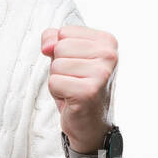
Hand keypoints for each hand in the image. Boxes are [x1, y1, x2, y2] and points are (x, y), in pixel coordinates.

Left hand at [39, 23, 116, 152]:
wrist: (91, 124)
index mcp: (107, 42)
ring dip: (58, 80)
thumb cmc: (79, 87)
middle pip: (60, 47)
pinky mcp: (89, 91)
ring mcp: (101, 73)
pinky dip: (57, 93)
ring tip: (73, 90)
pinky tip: (72, 99)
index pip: (64, 32)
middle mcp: (109, 55)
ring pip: (56, 65)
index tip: (78, 67)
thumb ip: (54, 39)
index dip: (62, 52)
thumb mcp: (66, 57)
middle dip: (59, 66)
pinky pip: (54, 82)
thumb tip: (47, 45)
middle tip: (75, 81)